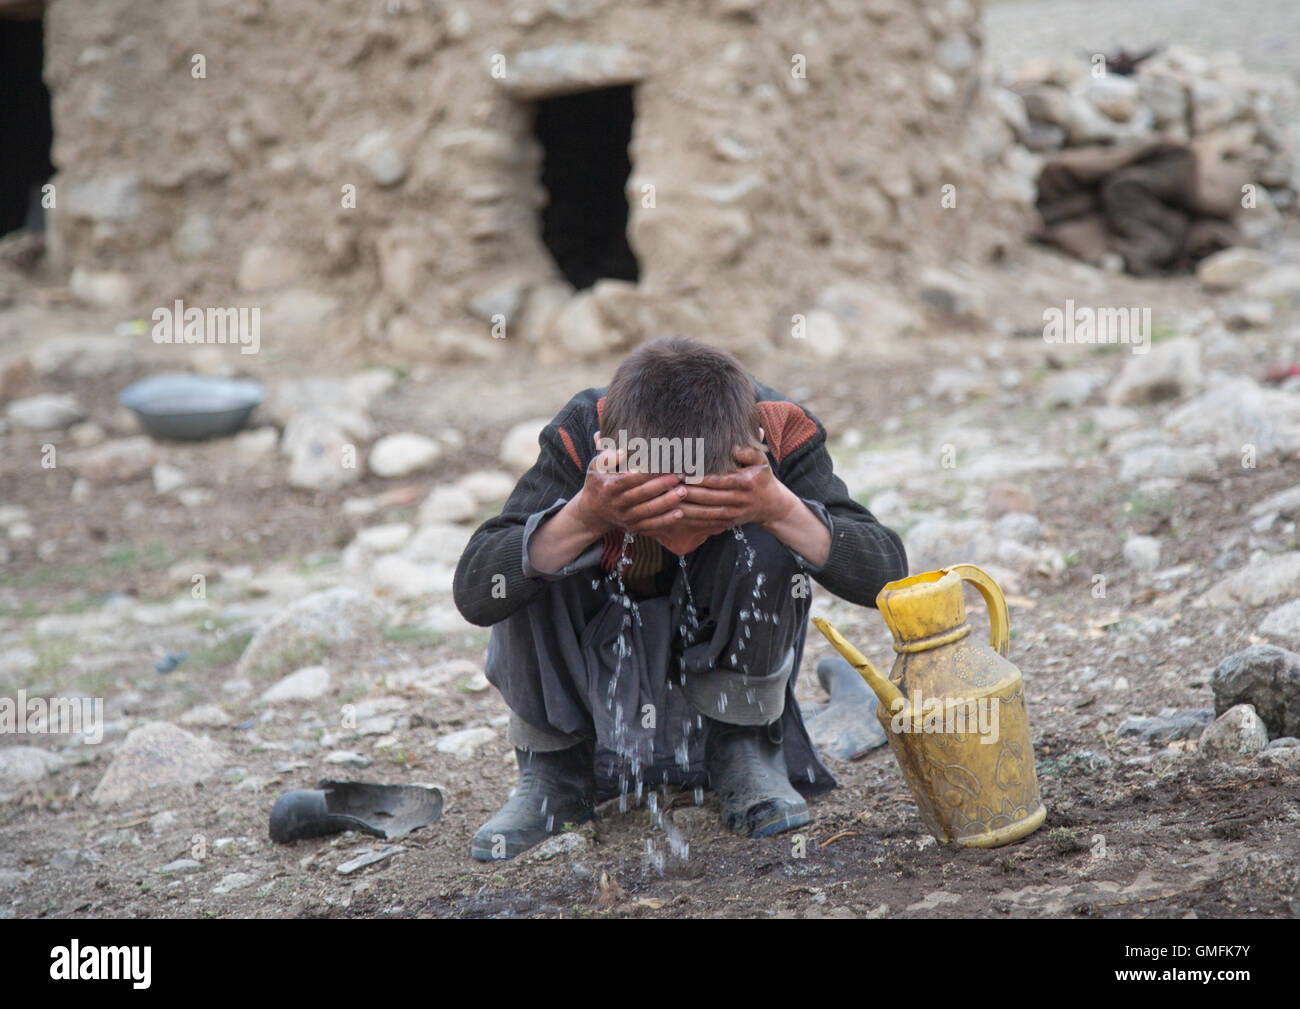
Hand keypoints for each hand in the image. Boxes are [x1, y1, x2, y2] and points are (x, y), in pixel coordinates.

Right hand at [569, 446, 688, 537]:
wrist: (593, 512)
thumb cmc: (599, 483)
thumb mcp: (595, 467)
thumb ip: (607, 457)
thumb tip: (623, 450)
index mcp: (610, 487)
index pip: (632, 479)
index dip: (649, 472)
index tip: (665, 464)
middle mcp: (618, 504)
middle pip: (643, 494)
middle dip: (663, 485)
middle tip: (680, 476)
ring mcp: (626, 518)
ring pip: (649, 511)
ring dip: (668, 502)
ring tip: (683, 492)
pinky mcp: (633, 527)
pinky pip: (651, 526)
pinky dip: (665, 520)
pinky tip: (680, 513)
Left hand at [678, 445, 796, 532]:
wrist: (771, 504)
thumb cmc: (761, 477)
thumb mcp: (761, 460)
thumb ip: (748, 451)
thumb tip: (733, 447)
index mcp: (745, 483)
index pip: (718, 481)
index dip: (699, 478)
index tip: (682, 473)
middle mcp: (739, 500)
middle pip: (708, 497)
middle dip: (687, 492)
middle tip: (669, 486)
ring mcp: (733, 514)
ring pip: (705, 513)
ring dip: (686, 508)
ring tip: (668, 500)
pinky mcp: (728, 523)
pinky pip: (707, 523)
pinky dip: (692, 520)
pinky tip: (676, 514)